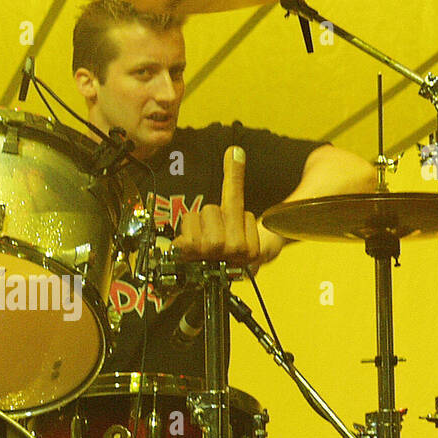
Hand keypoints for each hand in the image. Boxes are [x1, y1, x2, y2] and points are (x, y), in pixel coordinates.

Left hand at [172, 145, 262, 269]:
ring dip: (198, 227)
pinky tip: (191, 251)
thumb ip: (237, 190)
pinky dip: (185, 234)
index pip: (239, 200)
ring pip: (204, 212)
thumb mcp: (239, 236)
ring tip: (201, 248)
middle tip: (210, 241)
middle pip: (215, 207)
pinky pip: (188, 222)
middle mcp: (238, 248)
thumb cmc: (224, 259)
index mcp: (251, 244)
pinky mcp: (194, 250)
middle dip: (210, 220)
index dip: (234, 172)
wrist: (208, 286)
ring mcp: (216, 250)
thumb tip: (235, 151)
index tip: (234, 151)